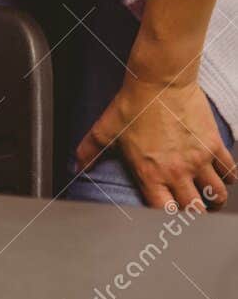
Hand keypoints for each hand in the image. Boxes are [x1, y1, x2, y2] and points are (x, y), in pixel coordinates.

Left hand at [75, 78, 236, 209]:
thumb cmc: (133, 103)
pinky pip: (230, 170)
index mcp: (150, 173)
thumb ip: (89, 151)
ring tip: (209, 197)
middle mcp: (176, 171)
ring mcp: (198, 159)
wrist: (160, 79)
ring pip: (215, 195)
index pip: (164, 213)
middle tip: (191, 209)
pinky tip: (222, 176)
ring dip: (213, 199)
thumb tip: (76, 165)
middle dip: (194, 214)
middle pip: (194, 210)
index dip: (167, 219)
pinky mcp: (213, 144)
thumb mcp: (106, 129)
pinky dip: (228, 177)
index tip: (168, 216)